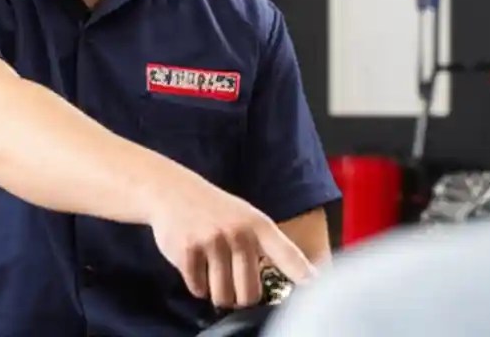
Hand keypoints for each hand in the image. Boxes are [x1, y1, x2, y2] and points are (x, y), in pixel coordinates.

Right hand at [148, 176, 316, 308]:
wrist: (172, 191)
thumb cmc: (215, 210)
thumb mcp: (246, 217)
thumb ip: (265, 246)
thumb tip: (291, 281)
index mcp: (259, 225)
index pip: (288, 255)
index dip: (304, 275)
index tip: (318, 288)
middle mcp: (239, 233)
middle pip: (250, 295)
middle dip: (241, 297)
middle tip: (234, 282)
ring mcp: (212, 242)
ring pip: (223, 297)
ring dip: (218, 294)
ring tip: (213, 272)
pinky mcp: (187, 252)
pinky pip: (198, 290)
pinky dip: (197, 285)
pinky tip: (196, 265)